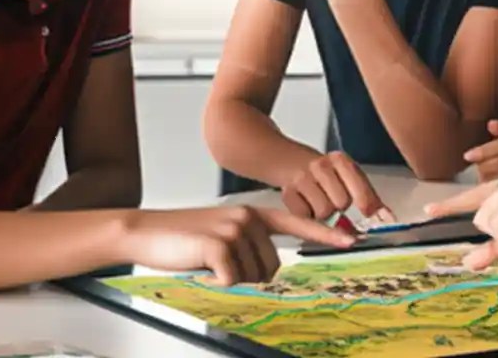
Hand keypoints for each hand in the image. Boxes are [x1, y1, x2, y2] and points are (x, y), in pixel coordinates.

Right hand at [122, 206, 355, 284]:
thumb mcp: (223, 235)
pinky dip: (216, 282)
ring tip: (206, 262)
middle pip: (271, 267)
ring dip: (230, 280)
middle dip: (248, 276)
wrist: (145, 232)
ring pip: (253, 277)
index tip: (351, 240)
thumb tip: (269, 272)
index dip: (324, 233)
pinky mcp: (219, 244)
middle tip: (219, 266)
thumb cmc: (184, 240)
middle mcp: (248, 217)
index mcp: (253, 214)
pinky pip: (232, 280)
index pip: (297, 222)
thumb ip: (249, 245)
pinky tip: (200, 268)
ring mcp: (235, 229)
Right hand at [282, 151, 395, 223]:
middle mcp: (321, 165)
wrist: (290, 161)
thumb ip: (369, 196)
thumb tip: (387, 217)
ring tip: (320, 202)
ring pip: (324, 212)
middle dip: (341, 208)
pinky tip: (307, 205)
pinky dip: (308, 217)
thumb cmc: (326, 174)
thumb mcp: (348, 176)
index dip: (367, 203)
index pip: (359, 185)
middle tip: (335, 202)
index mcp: (341, 160)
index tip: (371, 214)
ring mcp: (302, 178)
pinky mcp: (287, 193)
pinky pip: (306, 217)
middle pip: (342, 203)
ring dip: (324, 215)